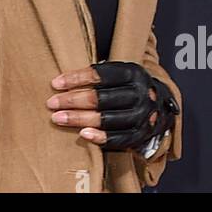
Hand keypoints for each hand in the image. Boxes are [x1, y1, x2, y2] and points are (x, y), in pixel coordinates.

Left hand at [47, 61, 170, 150]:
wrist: (159, 104)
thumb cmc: (129, 86)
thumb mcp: (119, 73)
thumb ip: (97, 75)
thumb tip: (61, 82)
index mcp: (133, 73)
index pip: (100, 75)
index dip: (76, 79)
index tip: (55, 83)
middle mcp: (140, 94)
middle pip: (100, 98)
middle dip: (72, 101)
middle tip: (51, 103)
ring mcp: (142, 116)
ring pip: (106, 119)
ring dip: (79, 119)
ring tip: (58, 118)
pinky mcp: (140, 134)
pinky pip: (118, 138)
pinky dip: (99, 137)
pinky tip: (82, 134)